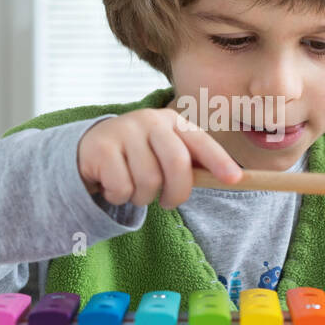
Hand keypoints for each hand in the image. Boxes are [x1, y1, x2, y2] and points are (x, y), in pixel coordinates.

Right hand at [78, 108, 241, 208]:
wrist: (90, 147)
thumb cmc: (138, 156)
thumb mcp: (165, 154)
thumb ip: (191, 165)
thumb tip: (233, 179)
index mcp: (172, 122)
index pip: (200, 141)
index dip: (218, 160)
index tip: (234, 179)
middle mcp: (150, 120)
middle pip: (176, 163)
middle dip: (177, 192)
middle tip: (168, 203)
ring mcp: (124, 131)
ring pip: (148, 181)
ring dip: (143, 197)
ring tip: (135, 190)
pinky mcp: (101, 147)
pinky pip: (122, 187)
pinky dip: (120, 197)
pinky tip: (113, 187)